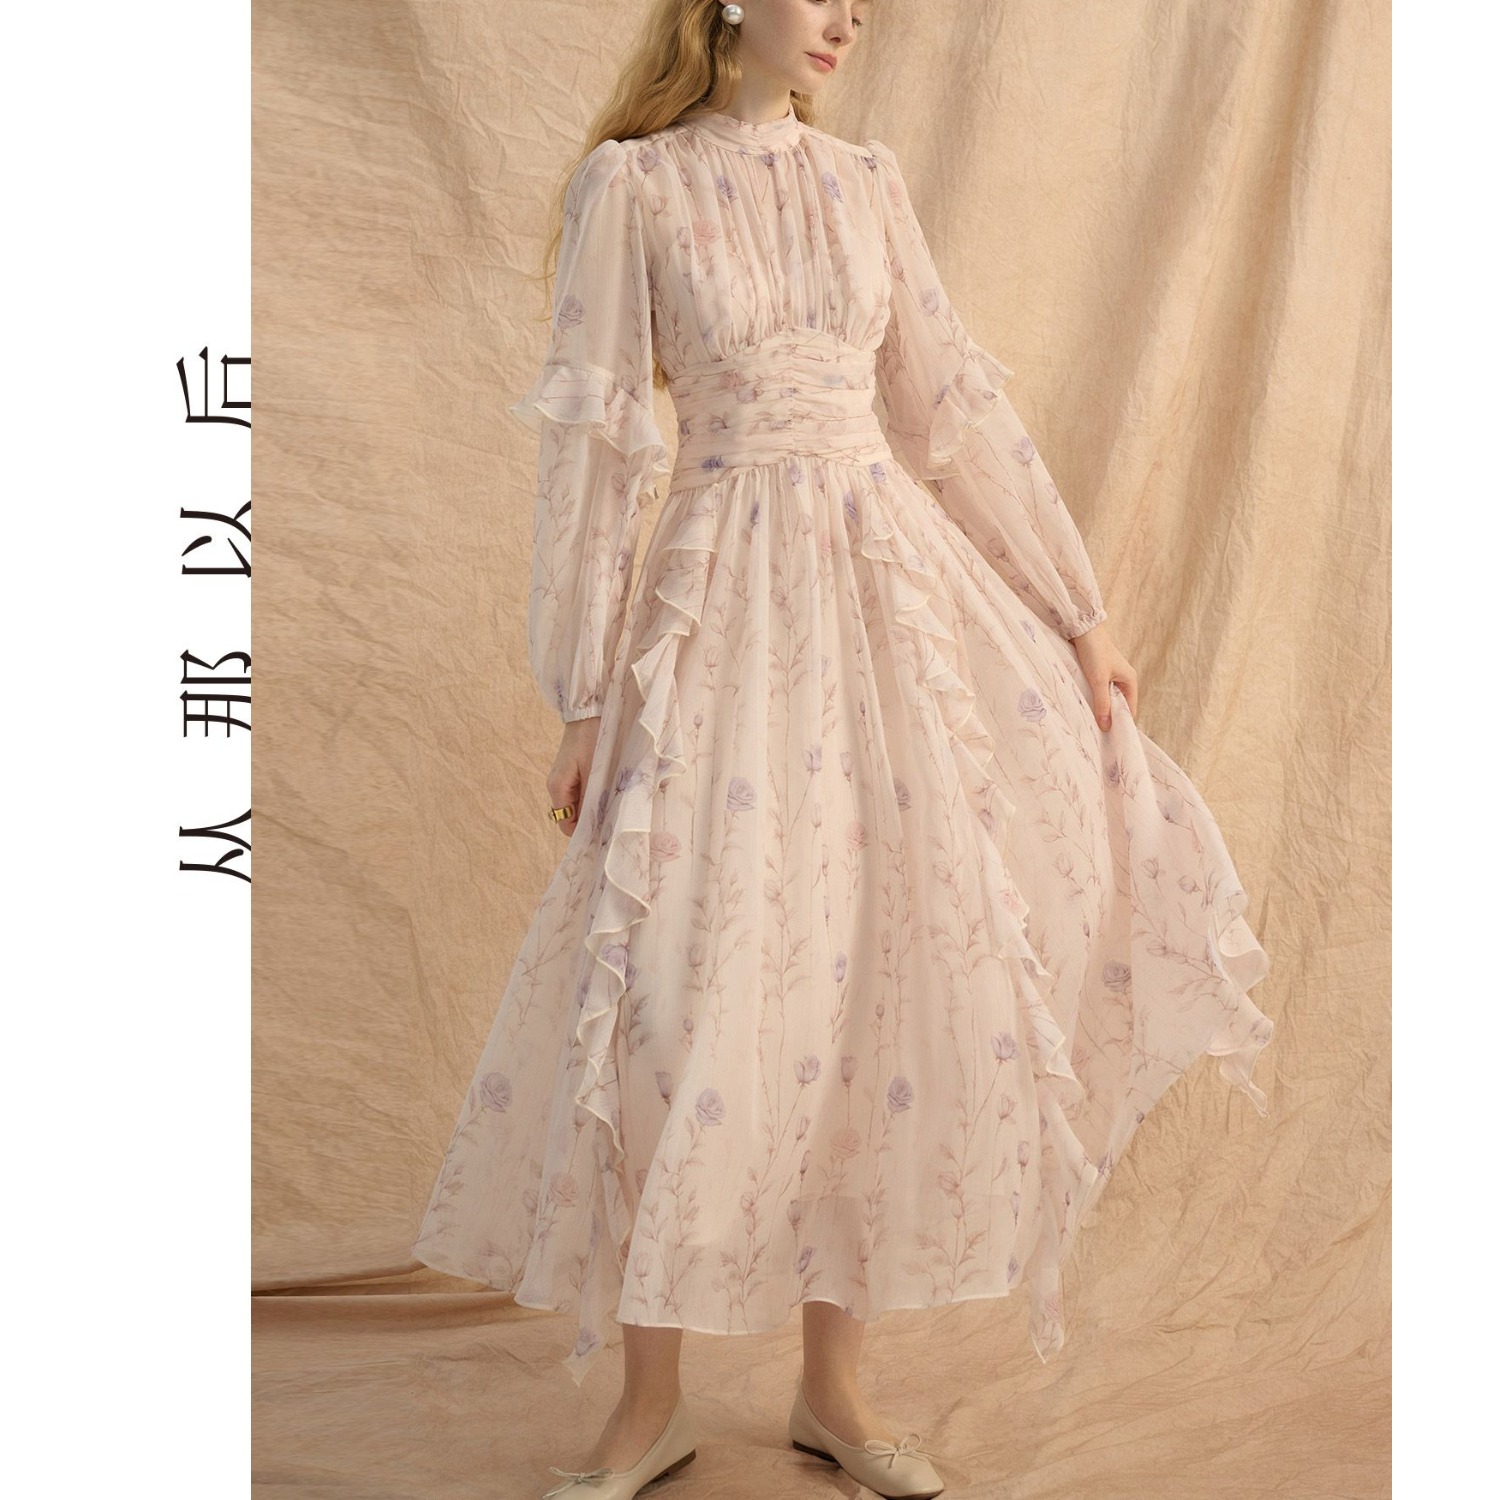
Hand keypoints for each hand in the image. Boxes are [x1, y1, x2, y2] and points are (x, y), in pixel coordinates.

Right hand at [547, 715, 600, 837]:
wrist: (588, 711)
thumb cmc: (592, 738)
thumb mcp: (594, 770)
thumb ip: (592, 797)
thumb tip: (594, 823)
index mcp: (557, 787)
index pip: (566, 824)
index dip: (584, 832)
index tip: (604, 831)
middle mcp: (556, 786)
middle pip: (571, 816)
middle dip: (590, 820)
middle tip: (612, 818)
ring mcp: (562, 779)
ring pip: (577, 805)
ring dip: (592, 807)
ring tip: (612, 803)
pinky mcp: (570, 772)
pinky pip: (579, 793)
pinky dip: (591, 796)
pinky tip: (606, 790)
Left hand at [1069, 622, 1137, 730]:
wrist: (1083, 629)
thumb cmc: (1094, 652)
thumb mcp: (1098, 680)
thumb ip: (1102, 703)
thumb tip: (1106, 726)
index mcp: (1130, 680)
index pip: (1130, 709)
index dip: (1122, 723)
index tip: (1111, 738)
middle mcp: (1123, 679)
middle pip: (1118, 706)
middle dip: (1110, 718)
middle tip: (1098, 735)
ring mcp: (1111, 677)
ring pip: (1107, 699)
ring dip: (1100, 709)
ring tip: (1091, 724)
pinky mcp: (1099, 674)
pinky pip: (1099, 692)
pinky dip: (1093, 700)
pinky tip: (1085, 708)